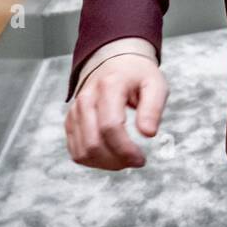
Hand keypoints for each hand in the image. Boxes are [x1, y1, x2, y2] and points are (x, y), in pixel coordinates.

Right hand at [65, 55, 168, 169]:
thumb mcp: (155, 84)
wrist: (114, 62)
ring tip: (125, 159)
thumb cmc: (137, 76)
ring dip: (106, 164)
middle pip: (93, 143)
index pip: (110, 126)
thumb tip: (149, 134)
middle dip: (117, 160)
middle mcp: (86, 99)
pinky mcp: (71, 122)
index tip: (142, 158)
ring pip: (83, 152)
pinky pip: (76, 152)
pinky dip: (94, 161)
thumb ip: (153, 108)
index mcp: (109, 86)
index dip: (125, 149)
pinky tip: (112, 157)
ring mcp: (75, 111)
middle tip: (136, 160)